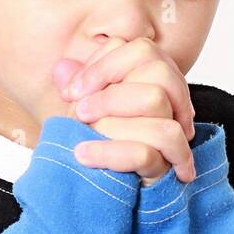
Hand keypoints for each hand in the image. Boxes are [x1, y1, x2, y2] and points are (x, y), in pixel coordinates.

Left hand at [51, 36, 198, 185]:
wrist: (104, 184)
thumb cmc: (99, 138)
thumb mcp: (83, 108)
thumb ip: (75, 85)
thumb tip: (61, 68)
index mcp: (151, 78)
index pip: (139, 48)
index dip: (102, 65)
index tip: (71, 92)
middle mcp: (170, 99)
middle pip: (156, 68)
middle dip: (111, 88)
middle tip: (80, 111)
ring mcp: (172, 131)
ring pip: (155, 99)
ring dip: (112, 111)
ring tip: (83, 127)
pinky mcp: (165, 166)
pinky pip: (144, 152)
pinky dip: (109, 153)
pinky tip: (83, 155)